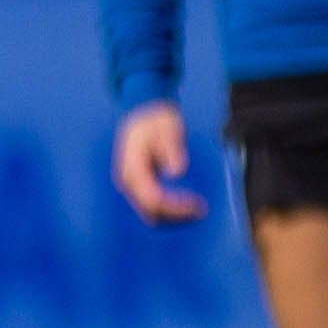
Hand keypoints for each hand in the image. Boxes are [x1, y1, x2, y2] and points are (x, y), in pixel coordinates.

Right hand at [113, 99, 203, 224]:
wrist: (141, 112)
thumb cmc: (156, 119)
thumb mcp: (168, 126)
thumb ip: (171, 147)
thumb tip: (177, 171)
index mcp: (132, 165)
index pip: (152, 198)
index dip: (174, 207)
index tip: (196, 204)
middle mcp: (127, 179)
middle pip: (150, 210)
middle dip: (175, 214)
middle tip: (201, 209)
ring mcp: (130, 183)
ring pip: (149, 212)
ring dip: (172, 214)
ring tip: (195, 208)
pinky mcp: (136, 185)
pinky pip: (150, 205)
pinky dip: (168, 208)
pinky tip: (184, 203)